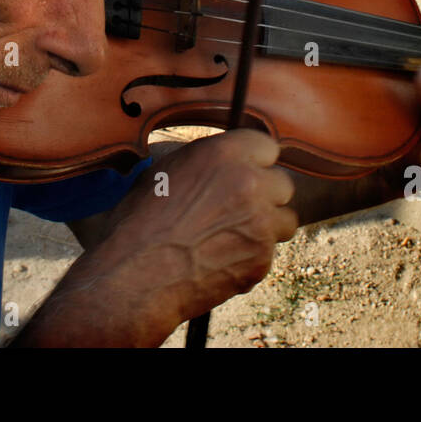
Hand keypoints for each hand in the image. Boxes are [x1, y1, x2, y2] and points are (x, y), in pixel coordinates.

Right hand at [22, 129, 296, 346]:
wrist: (134, 276)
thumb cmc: (139, 220)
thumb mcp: (165, 169)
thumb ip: (204, 159)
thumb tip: (221, 159)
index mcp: (225, 153)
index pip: (268, 146)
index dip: (255, 161)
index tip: (247, 172)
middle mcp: (250, 184)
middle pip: (284, 183)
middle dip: (266, 194)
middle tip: (239, 207)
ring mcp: (260, 224)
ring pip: (286, 220)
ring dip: (266, 226)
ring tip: (232, 235)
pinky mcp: (262, 259)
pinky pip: (270, 252)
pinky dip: (252, 256)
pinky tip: (220, 259)